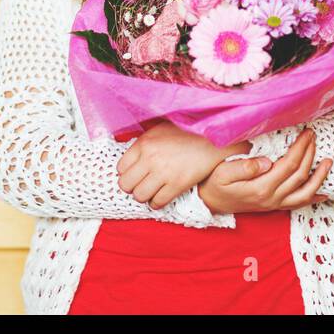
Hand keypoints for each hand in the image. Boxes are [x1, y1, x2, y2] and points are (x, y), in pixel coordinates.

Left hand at [117, 121, 251, 209]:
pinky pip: (158, 202)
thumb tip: (132, 159)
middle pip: (125, 184)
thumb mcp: (160, 130)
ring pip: (139, 196)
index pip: (120, 167)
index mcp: (144, 143)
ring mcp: (163, 173)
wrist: (213, 138)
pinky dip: (156, 203)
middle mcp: (150, 158)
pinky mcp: (177, 184)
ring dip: (143, 196)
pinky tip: (160, 197)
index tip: (134, 174)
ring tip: (150, 191)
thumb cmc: (188, 132)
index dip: (126, 173)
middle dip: (131, 187)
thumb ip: (144, 143)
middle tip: (139, 185)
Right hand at [197, 130, 331, 215]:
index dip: (300, 148)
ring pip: (305, 192)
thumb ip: (244, 167)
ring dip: (319, 177)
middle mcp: (272, 198)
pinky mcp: (275, 206)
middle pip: (299, 175)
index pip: (289, 165)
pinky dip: (314, 197)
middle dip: (310, 154)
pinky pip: (299, 204)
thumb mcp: (222, 173)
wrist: (210, 202)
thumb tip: (266, 161)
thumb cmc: (215, 184)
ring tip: (328, 162)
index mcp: (261, 187)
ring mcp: (275, 204)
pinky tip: (324, 191)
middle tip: (313, 136)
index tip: (306, 133)